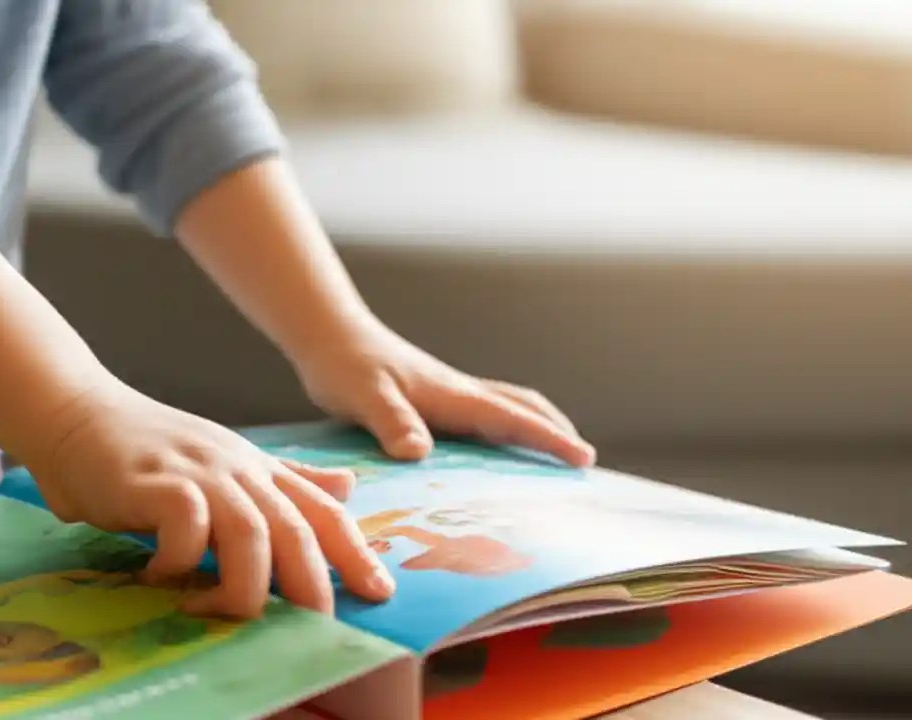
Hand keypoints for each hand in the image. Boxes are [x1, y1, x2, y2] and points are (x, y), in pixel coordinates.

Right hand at [30, 381, 394, 618]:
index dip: (356, 551)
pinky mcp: (155, 481)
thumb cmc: (147, 451)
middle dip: (313, 586)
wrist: (76, 414)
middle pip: (296, 529)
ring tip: (221, 613)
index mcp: (257, 468)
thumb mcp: (225, 461)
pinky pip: (186, 526)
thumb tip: (348, 487)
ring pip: (251, 533)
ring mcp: (198, 472)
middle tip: (313, 629)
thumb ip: (284, 480)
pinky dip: (180, 561)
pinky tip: (158, 575)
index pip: (323, 509)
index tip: (380, 592)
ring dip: (244, 586)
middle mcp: (237, 468)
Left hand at [291, 321, 595, 465]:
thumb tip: (419, 452)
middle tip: (583, 460)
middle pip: (522, 406)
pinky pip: (482, 416)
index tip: (584, 458)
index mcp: (453, 395)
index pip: (512, 417)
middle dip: (555, 430)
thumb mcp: (364, 397)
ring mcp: (447, 393)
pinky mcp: (432, 398)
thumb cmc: (344, 366)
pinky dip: (505, 430)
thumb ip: (391, 422)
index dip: (549, 439)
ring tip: (552, 456)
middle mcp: (458, 392)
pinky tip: (493, 452)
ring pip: (506, 407)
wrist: (327, 336)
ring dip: (534, 427)